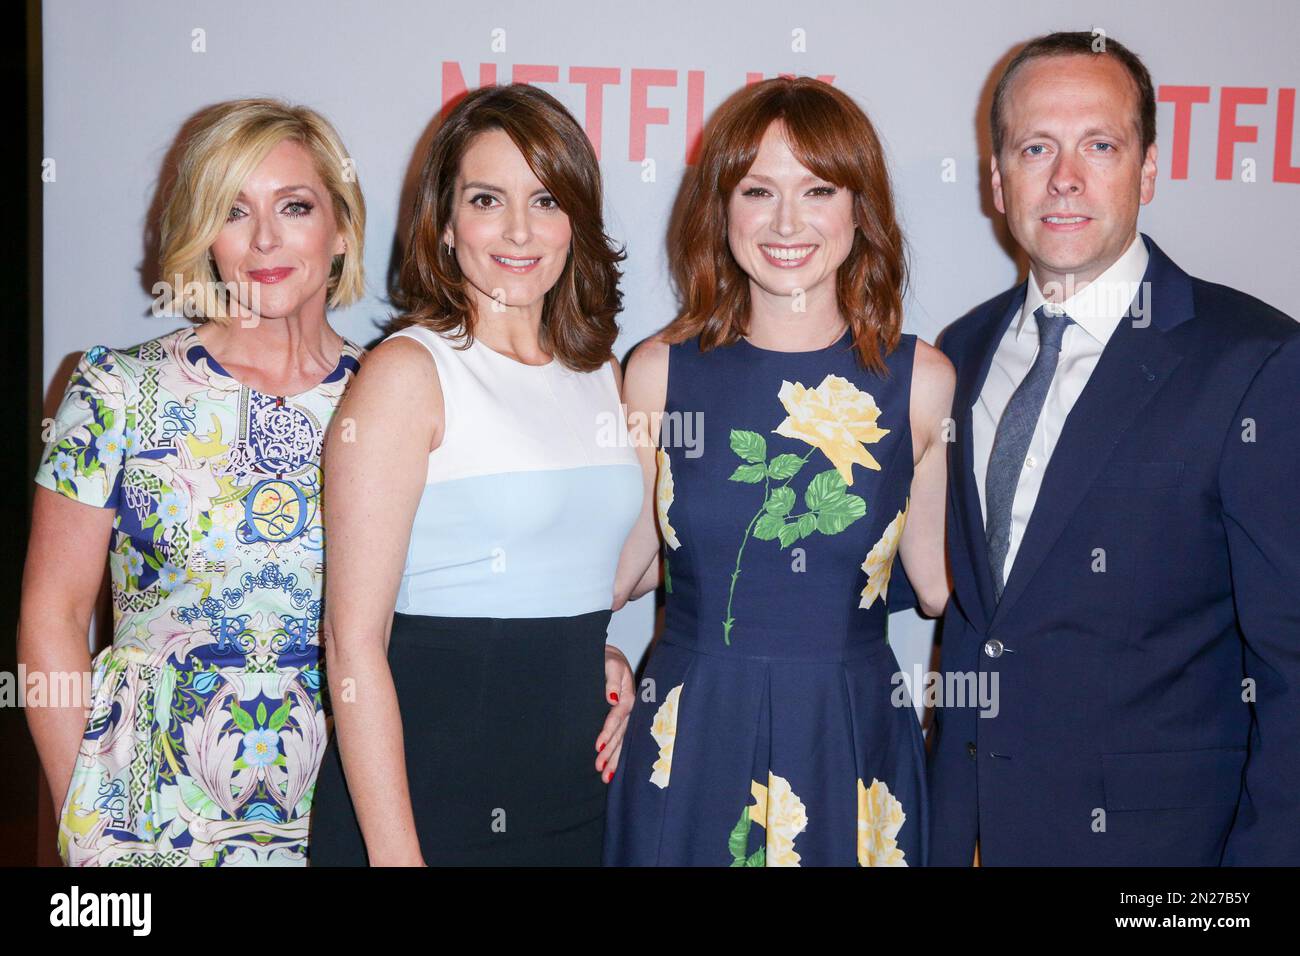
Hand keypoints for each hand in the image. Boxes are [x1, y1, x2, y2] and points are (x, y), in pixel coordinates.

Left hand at [595, 644, 634, 783]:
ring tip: (605, 777)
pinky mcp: (623, 719)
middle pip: (622, 735)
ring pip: (623, 741)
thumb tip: (611, 698)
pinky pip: (622, 739)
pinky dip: (618, 754)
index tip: (597, 746)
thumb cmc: (609, 660)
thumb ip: (611, 680)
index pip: (617, 717)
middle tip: (601, 771)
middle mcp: (630, 709)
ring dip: (615, 759)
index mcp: (628, 697)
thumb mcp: (610, 664)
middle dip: (612, 754)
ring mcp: (628, 715)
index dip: (608, 732)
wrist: (611, 657)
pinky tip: (612, 769)